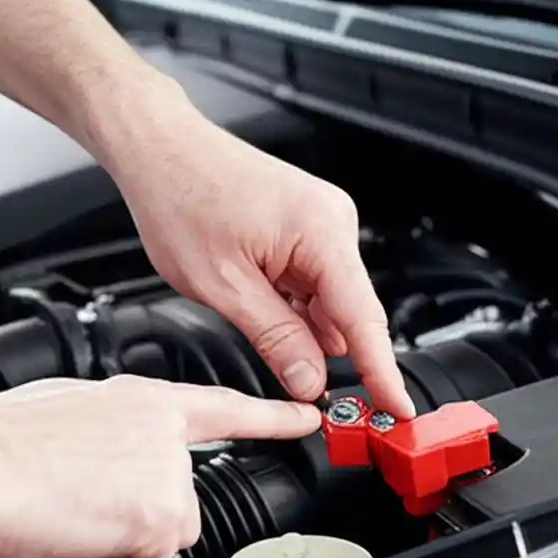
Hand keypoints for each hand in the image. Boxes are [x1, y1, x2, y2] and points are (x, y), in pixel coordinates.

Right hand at [0, 375, 319, 557]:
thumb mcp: (58, 418)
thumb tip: (93, 473)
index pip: (218, 405)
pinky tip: (61, 555)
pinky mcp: (159, 515)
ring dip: (109, 556)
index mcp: (136, 399)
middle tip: (68, 529)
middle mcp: (159, 430)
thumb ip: (98, 439)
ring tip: (56, 538)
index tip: (304, 416)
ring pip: (160, 539)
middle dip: (125, 529)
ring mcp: (165, 471)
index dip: (267, 415)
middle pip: (174, 502)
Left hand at [97, 94, 414, 417]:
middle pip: (348, 312)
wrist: (160, 149)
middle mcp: (331, 221)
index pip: (364, 318)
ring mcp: (320, 221)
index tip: (397, 408)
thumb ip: (275, 338)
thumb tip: (309, 380)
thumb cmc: (181, 196)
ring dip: (297, 322)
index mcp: (320, 231)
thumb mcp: (224, 286)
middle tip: (290, 378)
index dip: (382, 371)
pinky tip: (254, 296)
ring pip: (326, 300)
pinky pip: (311, 282)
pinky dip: (289, 303)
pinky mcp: (304, 225)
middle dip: (322, 349)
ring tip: (244, 304)